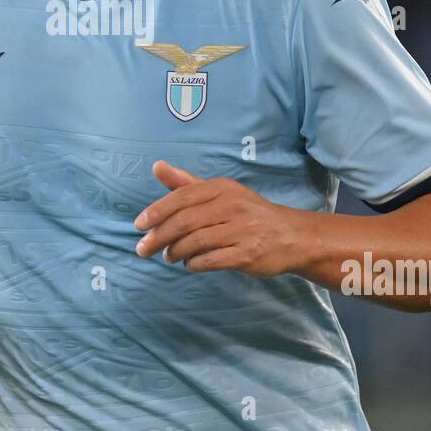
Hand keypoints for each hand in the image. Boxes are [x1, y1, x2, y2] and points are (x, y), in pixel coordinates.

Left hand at [133, 161, 302, 275]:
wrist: (291, 236)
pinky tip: (189, 263)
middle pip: (184, 222)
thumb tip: (157, 166)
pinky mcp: (247, 254)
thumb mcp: (220, 193)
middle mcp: (232, 206)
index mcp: (222, 188)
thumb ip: (186, 183)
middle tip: (143, 249)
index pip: (181, 197)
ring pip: (195, 242)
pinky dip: (194, 263)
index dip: (156, 212)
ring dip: (174, 252)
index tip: (138, 225)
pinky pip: (211, 260)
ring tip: (168, 256)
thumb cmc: (248, 213)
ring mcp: (241, 230)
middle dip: (158, 236)